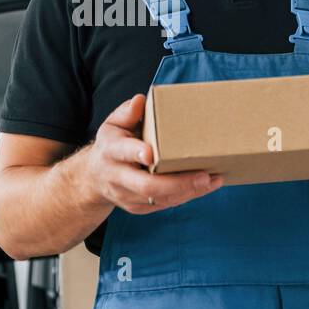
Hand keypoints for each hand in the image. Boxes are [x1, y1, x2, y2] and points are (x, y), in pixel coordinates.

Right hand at [84, 94, 224, 214]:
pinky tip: (205, 187)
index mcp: (111, 151)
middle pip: (147, 185)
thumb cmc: (112, 143)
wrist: (95, 177)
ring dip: (189, 191)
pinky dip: (186, 196)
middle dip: (178, 183)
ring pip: (160, 199)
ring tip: (214, 180)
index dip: (137, 153)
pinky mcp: (138, 207)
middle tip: (204, 175)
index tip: (152, 153)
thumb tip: (140, 100)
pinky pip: (164, 204)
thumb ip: (126, 112)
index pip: (123, 152)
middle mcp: (117, 177)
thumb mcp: (113, 124)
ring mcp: (127, 196)